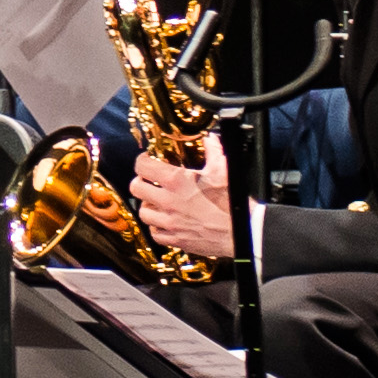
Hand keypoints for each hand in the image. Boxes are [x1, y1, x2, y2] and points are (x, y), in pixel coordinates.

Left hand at [129, 145, 237, 261]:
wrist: (242, 232)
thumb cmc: (233, 202)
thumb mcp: (222, 171)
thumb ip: (213, 152)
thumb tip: (210, 139)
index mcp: (177, 181)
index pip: (143, 166)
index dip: (142, 161)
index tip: (146, 160)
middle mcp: (168, 201)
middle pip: (136, 188)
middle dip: (139, 182)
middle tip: (147, 180)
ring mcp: (170, 222)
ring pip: (143, 212)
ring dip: (147, 204)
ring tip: (155, 201)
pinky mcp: (175, 239)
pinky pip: (155, 233)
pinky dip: (156, 226)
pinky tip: (163, 221)